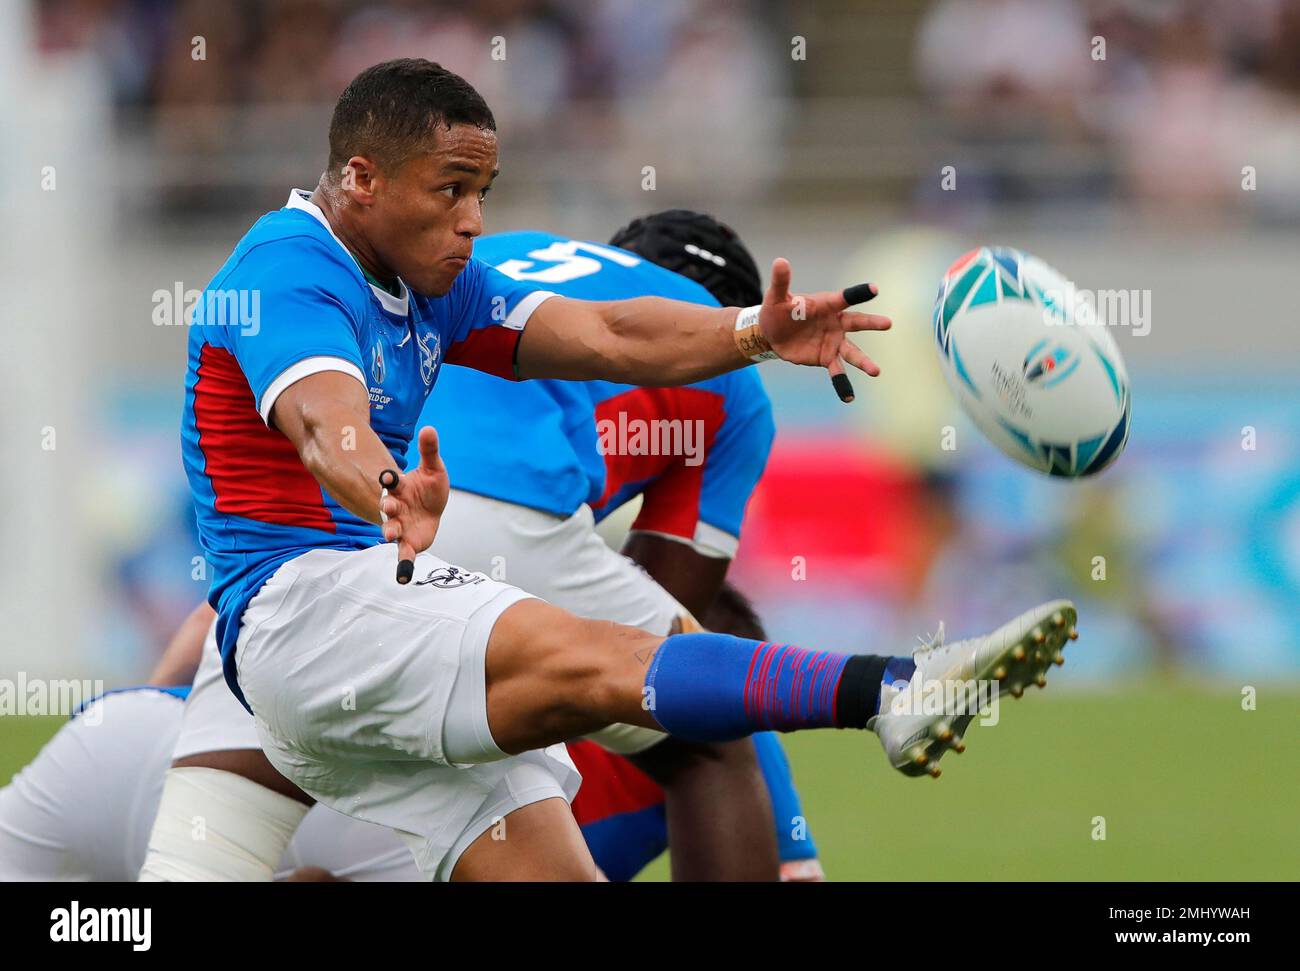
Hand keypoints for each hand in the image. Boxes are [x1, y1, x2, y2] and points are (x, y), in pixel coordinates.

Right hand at [380, 426, 448, 582]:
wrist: (432, 506)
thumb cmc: (428, 487)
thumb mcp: (434, 468)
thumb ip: (429, 451)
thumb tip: (429, 428)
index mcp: (400, 488)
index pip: (392, 482)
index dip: (389, 479)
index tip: (388, 477)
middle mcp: (395, 507)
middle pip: (388, 507)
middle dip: (386, 507)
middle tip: (387, 507)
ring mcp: (400, 526)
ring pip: (391, 530)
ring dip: (389, 532)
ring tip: (390, 536)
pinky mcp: (408, 542)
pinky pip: (404, 556)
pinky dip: (403, 567)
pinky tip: (402, 578)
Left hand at [757, 258, 891, 386]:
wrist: (771, 333)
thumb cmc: (777, 310)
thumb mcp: (776, 296)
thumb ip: (781, 281)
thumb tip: (780, 261)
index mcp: (827, 304)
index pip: (845, 298)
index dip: (858, 293)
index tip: (874, 289)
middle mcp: (836, 323)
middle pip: (857, 323)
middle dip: (872, 323)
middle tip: (888, 324)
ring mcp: (834, 342)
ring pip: (852, 352)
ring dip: (864, 362)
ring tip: (876, 371)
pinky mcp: (826, 358)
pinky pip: (837, 372)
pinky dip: (843, 384)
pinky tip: (849, 397)